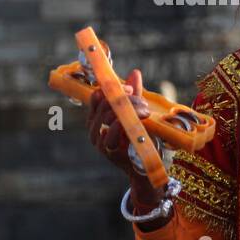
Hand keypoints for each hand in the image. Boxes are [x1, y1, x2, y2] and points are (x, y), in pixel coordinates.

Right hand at [86, 69, 163, 215]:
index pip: (96, 97)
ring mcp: (98, 140)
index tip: (130, 89)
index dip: (111, 89)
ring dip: (130, 110)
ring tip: (145, 113)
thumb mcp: (137, 113)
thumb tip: (135, 72)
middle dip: (125, 99)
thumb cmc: (139, 139)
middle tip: (142, 102)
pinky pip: (112, 132)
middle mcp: (93, 128)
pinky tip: (137, 123)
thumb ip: (134, 95)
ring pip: (109, 116)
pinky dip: (125, 124)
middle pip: (104, 105)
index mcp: (97, 118)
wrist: (143, 167)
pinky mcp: (107, 151)